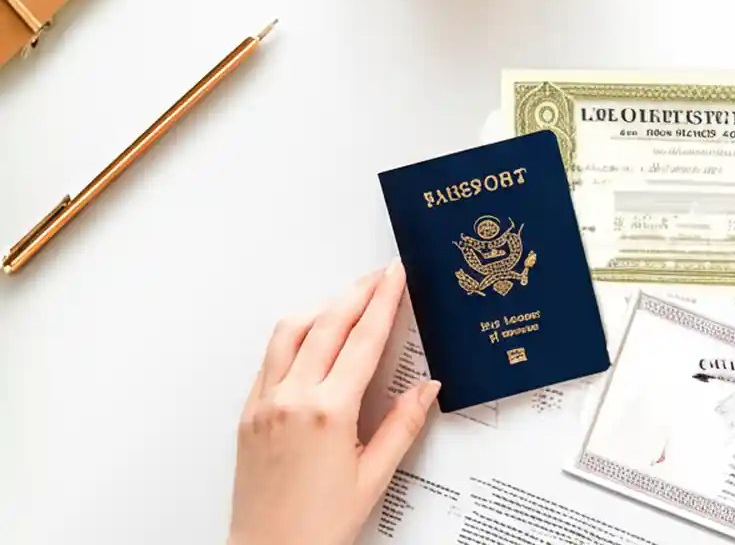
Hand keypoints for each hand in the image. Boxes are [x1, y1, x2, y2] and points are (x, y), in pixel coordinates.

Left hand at [229, 260, 440, 544]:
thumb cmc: (318, 528)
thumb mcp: (374, 477)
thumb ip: (402, 425)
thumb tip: (426, 389)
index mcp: (328, 412)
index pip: (362, 341)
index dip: (383, 302)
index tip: (394, 277)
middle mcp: (291, 400)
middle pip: (327, 324)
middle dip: (356, 293)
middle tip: (378, 275)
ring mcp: (264, 404)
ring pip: (289, 333)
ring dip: (321, 308)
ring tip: (345, 298)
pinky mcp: (248, 415)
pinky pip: (270, 360)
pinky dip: (293, 337)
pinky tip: (309, 338)